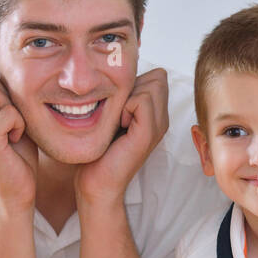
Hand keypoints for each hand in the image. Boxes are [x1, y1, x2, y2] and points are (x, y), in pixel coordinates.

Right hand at [0, 63, 38, 208]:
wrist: (17, 191)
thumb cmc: (19, 154)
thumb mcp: (13, 117)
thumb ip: (6, 95)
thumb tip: (4, 64)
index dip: (2, 81)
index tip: (12, 105)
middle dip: (8, 93)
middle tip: (13, 120)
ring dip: (14, 109)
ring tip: (14, 129)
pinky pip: (7, 113)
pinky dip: (19, 124)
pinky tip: (15, 140)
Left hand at [74, 68, 169, 205]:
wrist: (96, 184)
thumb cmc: (98, 151)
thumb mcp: (111, 116)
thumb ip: (122, 97)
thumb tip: (120, 74)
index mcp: (155, 114)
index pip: (157, 76)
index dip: (136, 82)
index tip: (118, 104)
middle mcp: (161, 119)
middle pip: (158, 77)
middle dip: (134, 86)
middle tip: (118, 111)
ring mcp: (158, 126)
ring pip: (152, 84)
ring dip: (129, 96)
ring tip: (118, 119)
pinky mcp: (148, 133)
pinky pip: (143, 100)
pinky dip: (126, 106)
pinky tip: (118, 124)